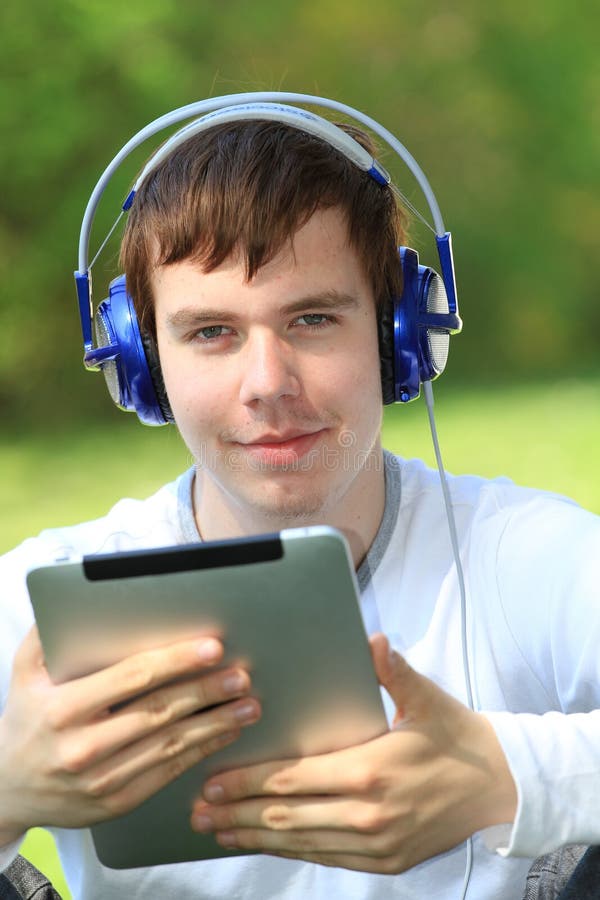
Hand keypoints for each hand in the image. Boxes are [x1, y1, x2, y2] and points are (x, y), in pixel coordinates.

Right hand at [0, 626, 260, 843]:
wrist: (7, 790)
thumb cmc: (26, 718)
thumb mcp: (24, 671)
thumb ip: (50, 633)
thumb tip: (81, 594)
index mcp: (63, 707)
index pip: (132, 677)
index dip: (176, 661)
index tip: (212, 647)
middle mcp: (82, 746)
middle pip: (159, 712)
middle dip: (206, 691)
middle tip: (241, 675)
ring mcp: (100, 780)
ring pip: (170, 746)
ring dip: (215, 724)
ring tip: (247, 705)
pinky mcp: (115, 803)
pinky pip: (166, 773)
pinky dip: (200, 752)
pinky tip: (223, 733)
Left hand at [191, 633, 515, 873]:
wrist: (496, 787)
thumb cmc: (455, 736)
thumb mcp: (427, 698)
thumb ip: (393, 671)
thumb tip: (372, 640)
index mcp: (370, 769)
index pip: (292, 779)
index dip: (247, 782)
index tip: (213, 780)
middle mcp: (367, 814)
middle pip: (285, 816)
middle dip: (236, 813)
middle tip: (198, 809)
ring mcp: (374, 844)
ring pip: (299, 842)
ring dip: (253, 837)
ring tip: (216, 830)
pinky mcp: (383, 862)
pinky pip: (323, 858)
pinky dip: (288, 851)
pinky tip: (264, 844)